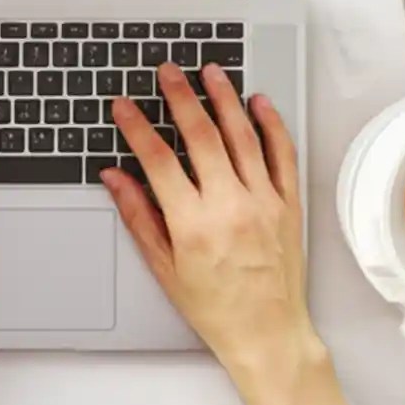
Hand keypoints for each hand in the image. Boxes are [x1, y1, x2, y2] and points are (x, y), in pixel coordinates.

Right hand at [103, 63, 318, 404]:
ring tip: (210, 72)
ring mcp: (264, 203)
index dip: (137, 127)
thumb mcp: (163, 267)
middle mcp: (231, 207)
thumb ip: (139, 216)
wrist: (267, 333)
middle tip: (167, 71)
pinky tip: (258, 103)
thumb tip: (115, 178)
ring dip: (225, 98)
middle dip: (180, 97)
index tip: (124, 106)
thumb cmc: (214, 307)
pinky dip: (270, 125)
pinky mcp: (288, 205)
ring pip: (243, 137)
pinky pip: (282, 155)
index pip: (158, 160)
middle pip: (202, 136)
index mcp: (193, 224)